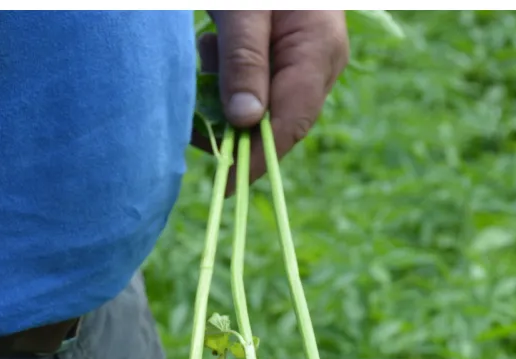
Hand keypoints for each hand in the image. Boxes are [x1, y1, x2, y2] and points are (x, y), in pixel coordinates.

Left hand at [194, 11, 348, 188]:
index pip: (292, 122)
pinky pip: (257, 82)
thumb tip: (243, 122)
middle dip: (232, 120)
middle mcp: (320, 61)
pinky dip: (228, 74)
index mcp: (319, 49)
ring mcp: (307, 58)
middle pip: (276, 118)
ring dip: (224, 89)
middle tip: (196, 109)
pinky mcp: (288, 53)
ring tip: (210, 45)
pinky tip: (216, 42)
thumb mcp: (243, 9)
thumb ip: (243, 60)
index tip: (229, 184)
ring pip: (262, 102)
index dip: (259, 158)